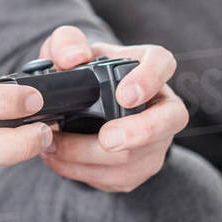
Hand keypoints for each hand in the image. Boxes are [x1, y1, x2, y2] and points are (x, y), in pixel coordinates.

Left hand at [35, 26, 188, 191]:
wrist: (77, 107)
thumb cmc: (79, 74)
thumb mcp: (66, 50)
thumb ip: (66, 43)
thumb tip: (73, 59)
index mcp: (147, 66)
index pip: (162, 64)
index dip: (150, 79)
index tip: (125, 94)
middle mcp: (160, 104)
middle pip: (168, 121)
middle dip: (138, 133)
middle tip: (106, 139)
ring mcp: (156, 139)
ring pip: (137, 157)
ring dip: (91, 157)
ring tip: (53, 147)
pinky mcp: (140, 167)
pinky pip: (118, 178)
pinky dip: (84, 172)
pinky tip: (59, 161)